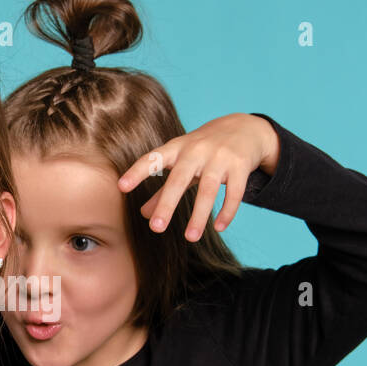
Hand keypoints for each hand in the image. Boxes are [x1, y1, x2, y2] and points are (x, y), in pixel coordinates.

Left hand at [115, 113, 278, 240]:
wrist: (245, 128)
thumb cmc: (204, 149)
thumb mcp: (181, 163)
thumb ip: (162, 189)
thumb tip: (143, 215)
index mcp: (177, 148)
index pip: (153, 159)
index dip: (137, 172)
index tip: (121, 187)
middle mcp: (197, 150)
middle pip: (180, 179)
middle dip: (167, 204)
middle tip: (156, 228)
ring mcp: (220, 157)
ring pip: (209, 189)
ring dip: (200, 216)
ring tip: (190, 238)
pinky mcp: (240, 166)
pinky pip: (234, 192)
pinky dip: (227, 211)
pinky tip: (219, 228)